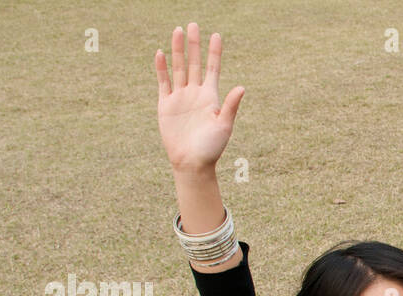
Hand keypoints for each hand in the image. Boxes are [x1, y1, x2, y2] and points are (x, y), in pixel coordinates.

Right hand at [155, 23, 244, 171]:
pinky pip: (163, 82)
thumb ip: (231, 106)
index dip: (214, 52)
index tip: (217, 35)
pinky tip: (160, 53)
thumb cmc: (211, 148)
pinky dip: (161, 68)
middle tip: (193, 24)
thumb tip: (242, 87)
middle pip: (194, 63)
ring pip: (178, 68)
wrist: (192, 163)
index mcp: (211, 97)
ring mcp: (180, 97)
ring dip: (178, 50)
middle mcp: (195, 93)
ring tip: (177, 31)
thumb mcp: (224, 126)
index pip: (212, 69)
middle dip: (194, 44)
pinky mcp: (165, 104)